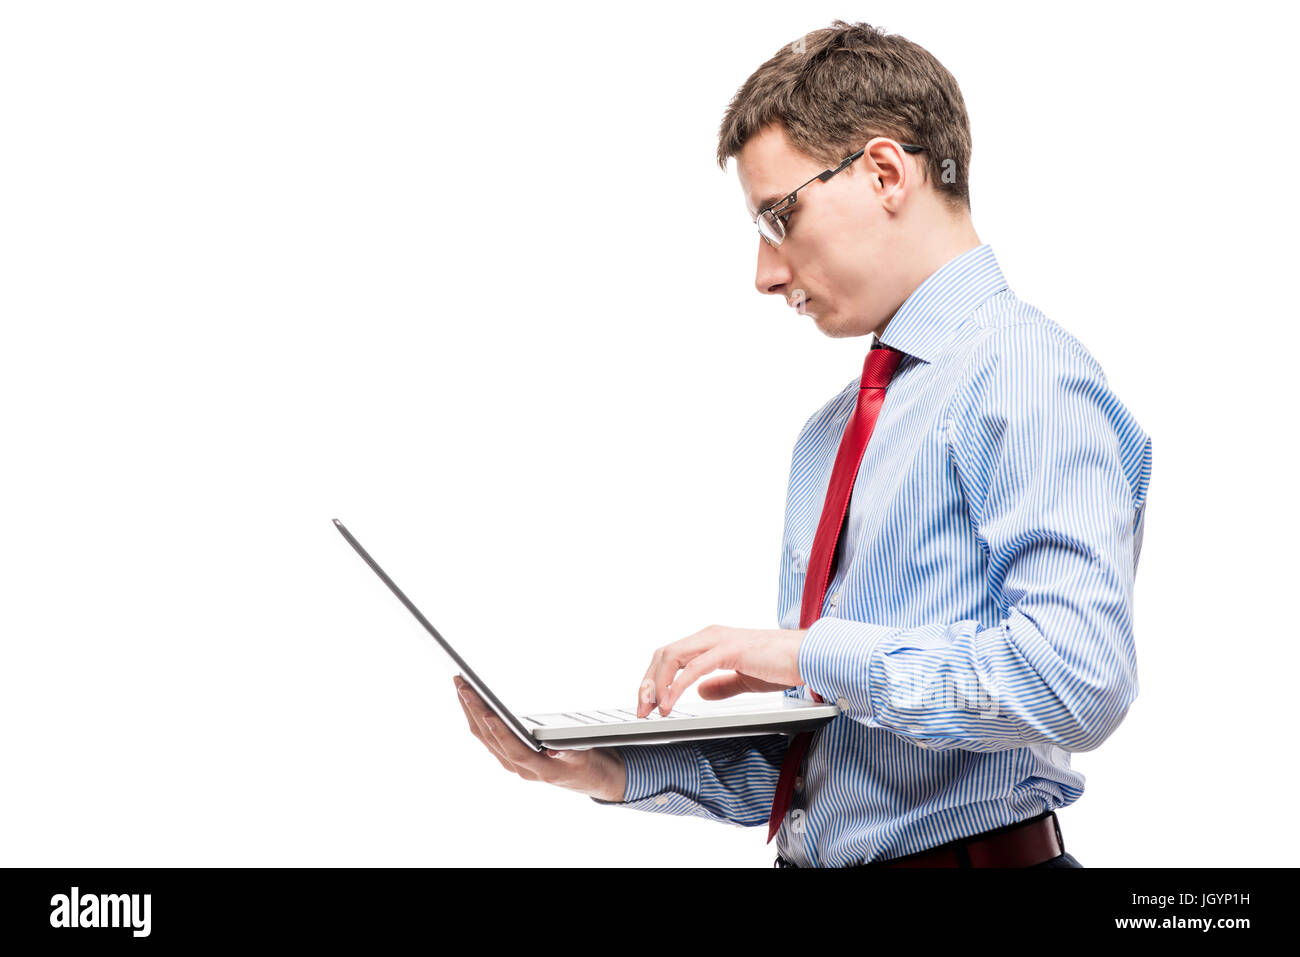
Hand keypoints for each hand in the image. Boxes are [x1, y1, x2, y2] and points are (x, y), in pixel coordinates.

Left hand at [453, 675, 626, 801]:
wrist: (590, 778)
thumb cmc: (589, 766)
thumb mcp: (586, 758)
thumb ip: (570, 754)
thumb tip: (555, 750)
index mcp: (538, 769)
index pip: (513, 750)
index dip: (500, 733)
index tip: (486, 712)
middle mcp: (520, 768)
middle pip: (490, 738)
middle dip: (474, 709)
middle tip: (462, 683)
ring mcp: (512, 761)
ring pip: (484, 736)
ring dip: (470, 710)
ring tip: (461, 685)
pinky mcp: (509, 754)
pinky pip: (487, 735)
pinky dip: (477, 715)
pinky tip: (471, 700)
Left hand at [637, 625, 808, 717]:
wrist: (808, 656)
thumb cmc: (782, 664)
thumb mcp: (744, 678)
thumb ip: (722, 684)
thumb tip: (700, 692)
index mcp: (711, 640)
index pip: (671, 655)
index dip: (654, 678)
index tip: (647, 702)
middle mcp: (710, 635)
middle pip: (664, 654)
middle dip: (647, 682)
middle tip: (640, 709)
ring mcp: (718, 639)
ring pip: (672, 657)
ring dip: (656, 685)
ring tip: (651, 709)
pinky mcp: (729, 650)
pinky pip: (693, 669)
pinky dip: (676, 687)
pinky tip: (669, 704)